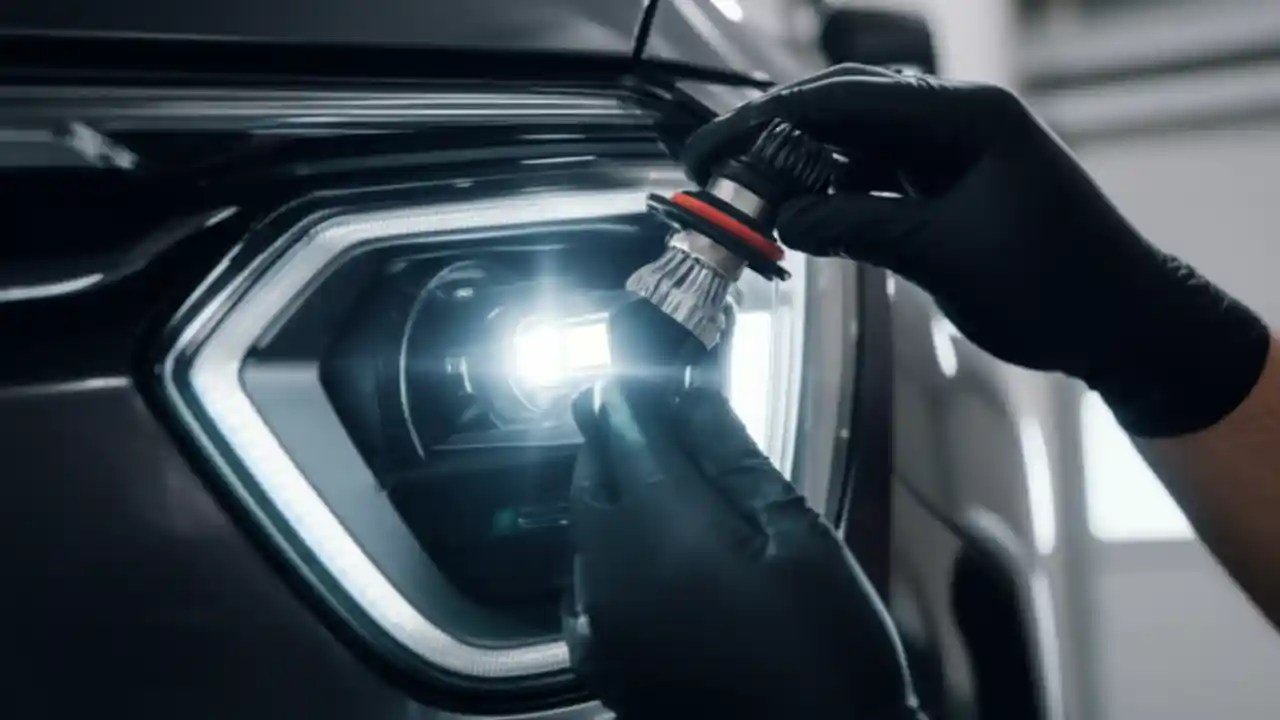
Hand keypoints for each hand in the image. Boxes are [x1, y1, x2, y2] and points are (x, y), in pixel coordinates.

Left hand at [563, 381, 921, 718]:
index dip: (632, 394)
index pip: (626, 431)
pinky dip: (601, 560)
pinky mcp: (602, 666)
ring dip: (609, 497)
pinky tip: (639, 559)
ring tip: (660, 485)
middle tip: (654, 422)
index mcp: (663, 528)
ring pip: (583, 533)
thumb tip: (691, 393)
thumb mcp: (798, 537)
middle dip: (615, 441)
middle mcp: (611, 571)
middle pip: (591, 478)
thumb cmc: (828, 642)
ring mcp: (599, 624)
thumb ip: (733, 458)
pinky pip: (581, 593)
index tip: (645, 372)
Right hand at [684, 64, 1269, 436]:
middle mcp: (958, 119)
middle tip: (716, 163)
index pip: (847, 100)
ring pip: (858, 141)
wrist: (1124, 323)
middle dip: (777, 133)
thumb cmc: (1055, 286)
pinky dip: (838, 193)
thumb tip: (786, 221)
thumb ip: (859, 229)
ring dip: (804, 164)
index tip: (714, 146)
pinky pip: (879, 176)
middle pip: (847, 107)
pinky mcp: (952, 186)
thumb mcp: (946, 257)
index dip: (769, 119)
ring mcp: (955, 151)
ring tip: (750, 193)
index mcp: (967, 115)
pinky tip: (801, 212)